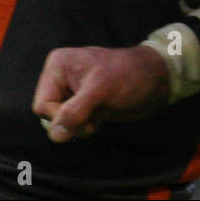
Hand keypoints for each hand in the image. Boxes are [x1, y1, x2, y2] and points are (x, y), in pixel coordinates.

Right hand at [32, 45, 169, 142]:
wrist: (157, 80)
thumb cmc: (130, 74)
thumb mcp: (101, 90)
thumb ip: (75, 112)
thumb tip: (55, 134)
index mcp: (58, 66)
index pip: (42, 105)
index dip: (61, 116)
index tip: (84, 112)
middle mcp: (62, 79)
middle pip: (50, 116)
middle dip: (72, 122)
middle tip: (94, 116)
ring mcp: (74, 93)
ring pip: (62, 124)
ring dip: (81, 126)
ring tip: (102, 111)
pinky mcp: (85, 106)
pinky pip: (75, 126)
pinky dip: (88, 127)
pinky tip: (105, 114)